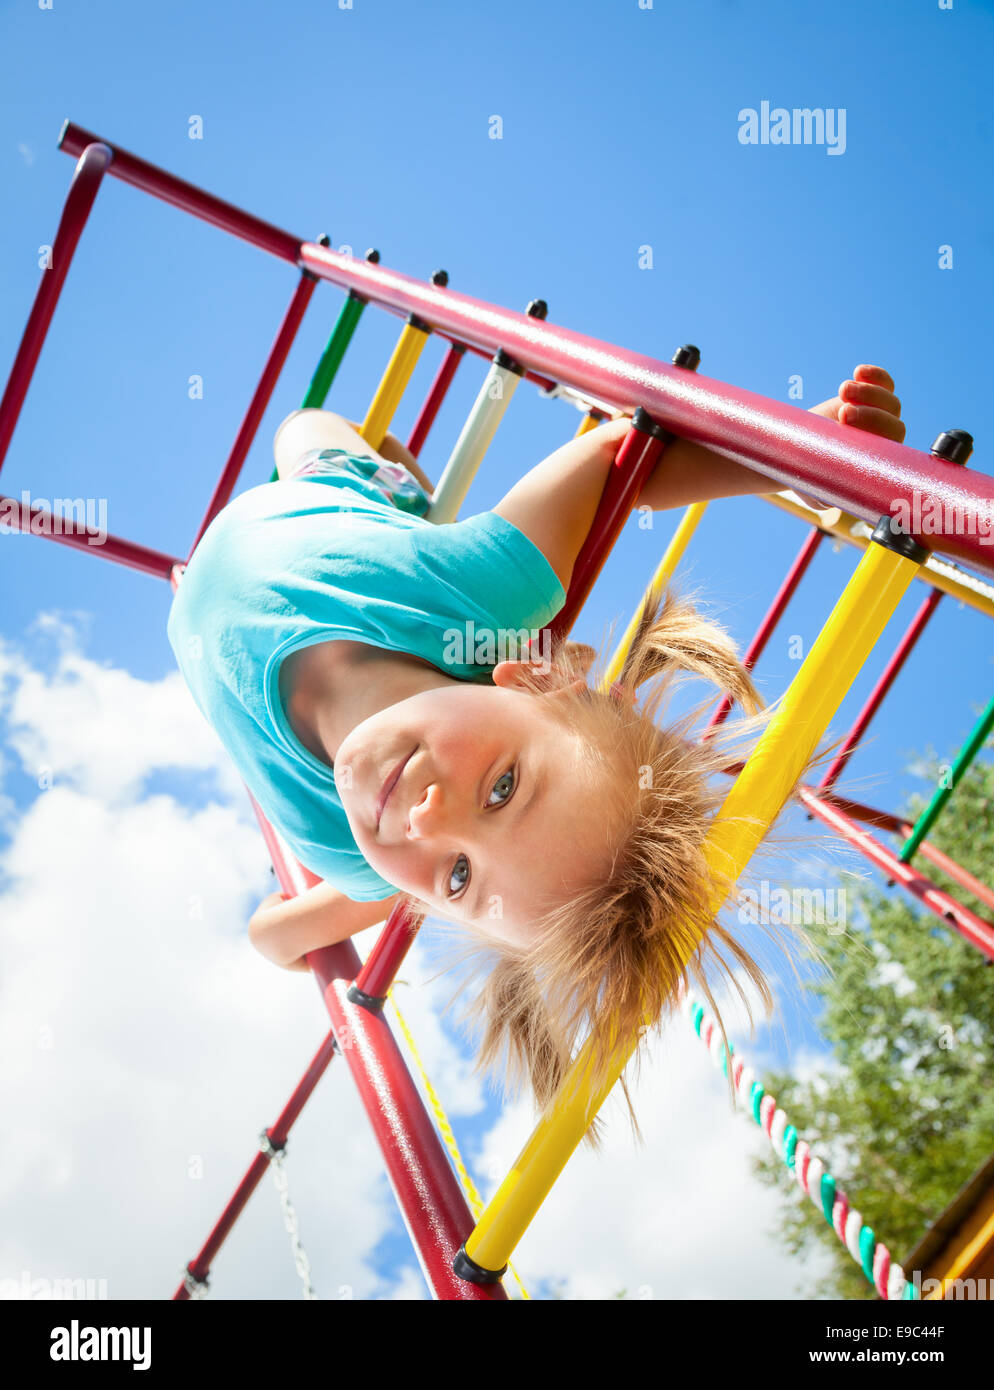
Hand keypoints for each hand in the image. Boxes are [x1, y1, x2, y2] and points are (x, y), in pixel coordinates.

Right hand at [797, 364, 905, 510]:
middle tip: (842, 411)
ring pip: (890, 401)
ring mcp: (879, 420)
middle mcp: (884, 443)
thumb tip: (835, 493)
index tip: (844, 419)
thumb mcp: (813, 488)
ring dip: (870, 392)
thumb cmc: (804, 475)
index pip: (891, 443)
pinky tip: (858, 372)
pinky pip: (884, 385)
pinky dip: (876, 377)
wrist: (795, 455)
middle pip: (894, 422)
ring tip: (843, 390)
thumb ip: (826, 492)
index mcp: (877, 465)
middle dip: (872, 412)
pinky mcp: (870, 401)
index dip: (877, 427)